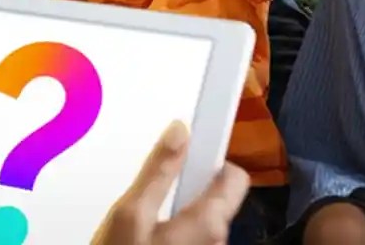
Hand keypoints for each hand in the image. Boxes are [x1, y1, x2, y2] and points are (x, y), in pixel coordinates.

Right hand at [93, 121, 249, 244]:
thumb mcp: (129, 215)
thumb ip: (158, 171)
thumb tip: (181, 131)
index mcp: (210, 223)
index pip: (235, 179)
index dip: (212, 165)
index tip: (186, 165)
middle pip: (216, 205)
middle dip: (188, 198)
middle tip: (150, 205)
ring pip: (202, 230)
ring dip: (179, 224)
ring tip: (143, 233)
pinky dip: (177, 243)